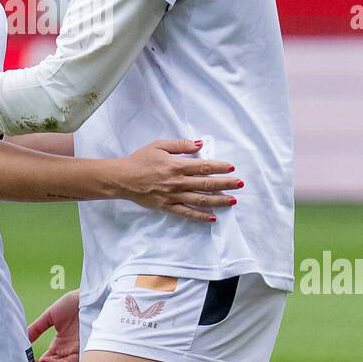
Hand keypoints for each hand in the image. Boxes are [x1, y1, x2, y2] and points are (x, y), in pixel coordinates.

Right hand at [27, 290, 80, 361]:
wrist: (86, 296)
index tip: (26, 359)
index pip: (47, 361)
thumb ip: (37, 328)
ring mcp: (75, 351)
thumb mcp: (50, 317)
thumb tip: (24, 338)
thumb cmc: (71, 304)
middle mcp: (68, 351)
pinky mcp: (81, 350)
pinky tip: (45, 359)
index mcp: (60, 345)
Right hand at [114, 138, 241, 222]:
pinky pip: (187, 213)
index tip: (232, 167)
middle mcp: (178, 182)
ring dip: (218, 200)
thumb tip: (199, 144)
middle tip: (240, 184)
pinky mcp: (168, 207)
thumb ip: (180, 145)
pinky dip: (200, 216)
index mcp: (177, 166)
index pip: (204, 167)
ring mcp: (173, 197)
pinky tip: (212, 217)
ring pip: (200, 200)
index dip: (220, 167)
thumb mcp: (159, 145)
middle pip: (206, 184)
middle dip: (226, 184)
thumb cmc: (140, 160)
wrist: (123, 178)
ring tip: (232, 200)